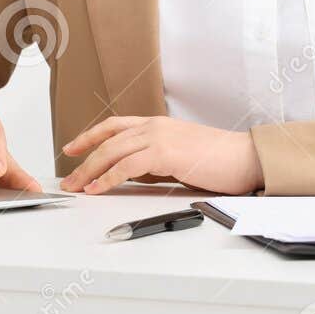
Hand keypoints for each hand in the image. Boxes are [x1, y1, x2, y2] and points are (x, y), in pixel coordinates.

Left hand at [61, 116, 263, 194]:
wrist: (245, 157)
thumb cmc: (220, 160)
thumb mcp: (182, 154)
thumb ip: (158, 158)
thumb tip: (136, 173)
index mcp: (158, 124)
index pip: (115, 125)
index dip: (90, 136)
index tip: (72, 147)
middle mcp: (155, 125)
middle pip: (108, 140)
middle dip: (83, 160)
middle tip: (69, 178)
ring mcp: (159, 136)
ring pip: (112, 151)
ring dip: (90, 170)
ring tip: (76, 187)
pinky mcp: (165, 153)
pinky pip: (126, 166)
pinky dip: (108, 178)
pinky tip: (98, 189)